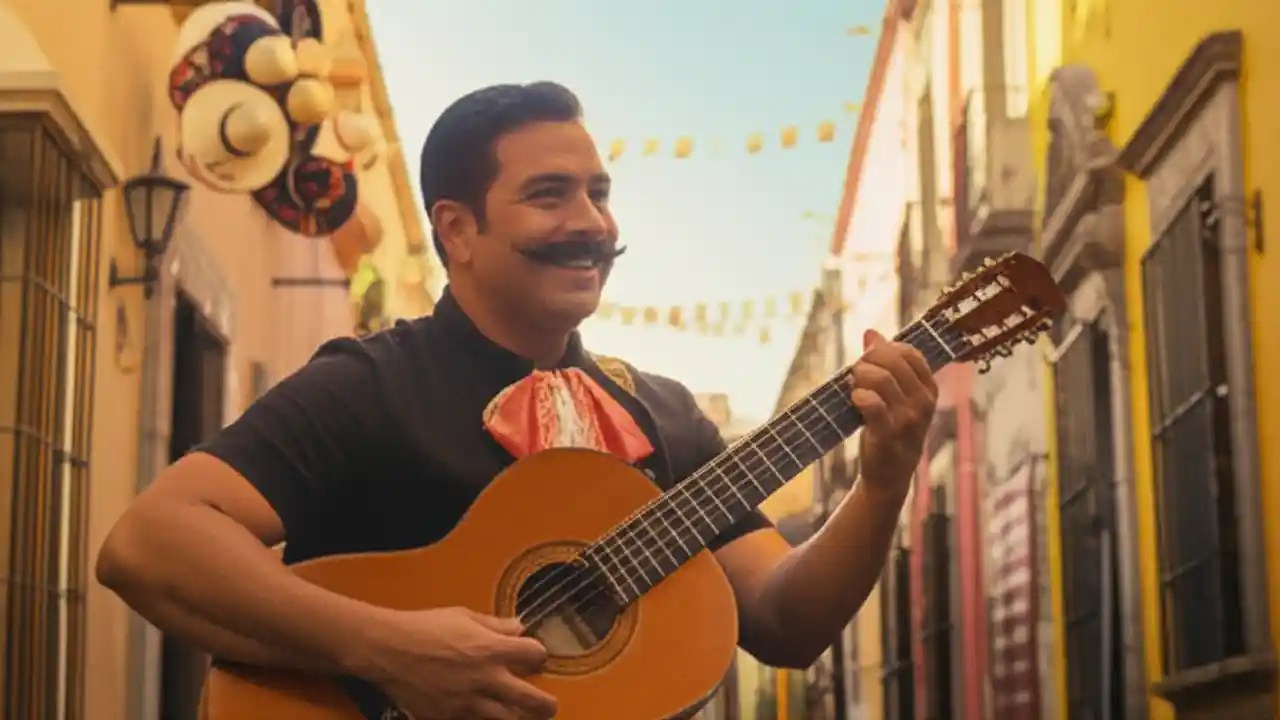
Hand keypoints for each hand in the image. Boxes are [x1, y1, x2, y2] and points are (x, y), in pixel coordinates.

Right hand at [367, 606, 556, 719]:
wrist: (388, 650)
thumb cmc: (425, 626)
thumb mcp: (463, 616)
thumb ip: (495, 625)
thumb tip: (520, 627)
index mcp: (492, 649)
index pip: (535, 654)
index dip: (539, 655)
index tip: (535, 657)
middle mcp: (486, 679)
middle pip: (533, 700)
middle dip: (546, 705)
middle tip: (549, 706)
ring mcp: (468, 702)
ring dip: (517, 717)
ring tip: (520, 715)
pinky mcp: (448, 717)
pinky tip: (484, 714)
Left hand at [849, 329, 937, 498]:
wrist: (889, 475)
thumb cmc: (890, 429)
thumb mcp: (895, 396)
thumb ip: (886, 364)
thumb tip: (871, 332)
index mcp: (929, 389)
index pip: (910, 352)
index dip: (885, 349)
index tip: (871, 360)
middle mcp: (923, 403)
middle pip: (892, 361)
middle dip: (868, 360)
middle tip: (856, 372)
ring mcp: (908, 419)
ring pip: (880, 378)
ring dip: (860, 376)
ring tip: (853, 385)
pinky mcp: (888, 435)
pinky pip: (872, 404)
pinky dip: (858, 396)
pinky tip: (855, 399)